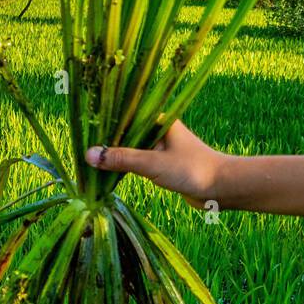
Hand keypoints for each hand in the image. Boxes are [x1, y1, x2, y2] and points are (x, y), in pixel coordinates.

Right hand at [85, 121, 226, 207]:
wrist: (223, 188)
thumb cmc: (192, 170)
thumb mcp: (153, 164)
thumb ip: (122, 159)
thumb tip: (89, 155)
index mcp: (159, 119)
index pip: (124, 115)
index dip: (103, 123)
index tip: (82, 131)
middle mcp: (158, 129)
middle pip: (124, 132)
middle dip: (105, 141)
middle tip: (80, 150)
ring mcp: (160, 146)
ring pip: (129, 148)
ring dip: (114, 155)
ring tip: (90, 163)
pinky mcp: (162, 163)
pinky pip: (136, 161)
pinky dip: (123, 166)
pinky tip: (108, 173)